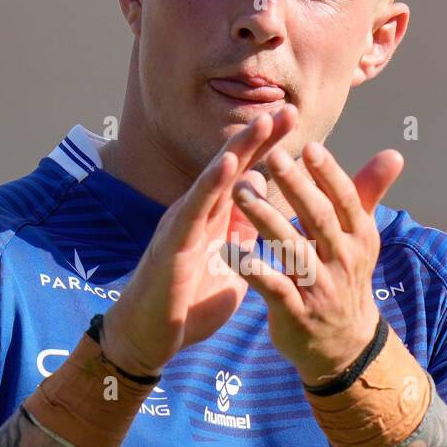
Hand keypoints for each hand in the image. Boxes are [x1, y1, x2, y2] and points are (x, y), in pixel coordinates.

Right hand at [101, 107, 296, 376]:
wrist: (151, 337)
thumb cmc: (188, 301)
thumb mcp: (229, 262)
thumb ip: (244, 231)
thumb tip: (263, 201)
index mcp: (214, 217)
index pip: (244, 174)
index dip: (268, 148)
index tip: (295, 120)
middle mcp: (197, 212)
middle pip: (231, 166)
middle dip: (259, 137)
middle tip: (289, 109)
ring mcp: (182, 224)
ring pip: (213, 179)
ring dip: (238, 149)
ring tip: (263, 123)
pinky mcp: (172, 244)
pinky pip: (193, 210)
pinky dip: (211, 185)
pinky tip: (228, 164)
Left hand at [227, 139, 404, 386]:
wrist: (344, 345)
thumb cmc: (344, 277)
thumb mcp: (361, 238)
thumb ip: (368, 193)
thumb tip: (394, 154)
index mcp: (359, 238)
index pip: (345, 199)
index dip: (328, 173)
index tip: (309, 146)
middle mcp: (343, 261)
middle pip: (318, 218)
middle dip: (296, 186)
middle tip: (272, 155)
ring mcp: (319, 288)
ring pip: (291, 248)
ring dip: (265, 217)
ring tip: (239, 191)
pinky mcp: (296, 313)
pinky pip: (270, 286)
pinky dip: (249, 267)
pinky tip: (227, 247)